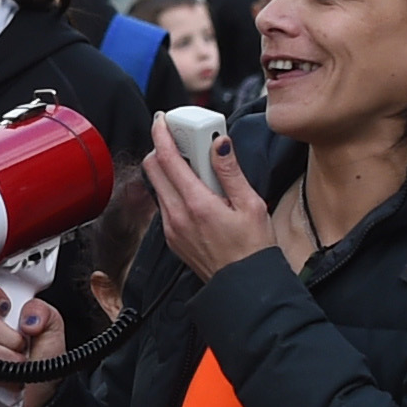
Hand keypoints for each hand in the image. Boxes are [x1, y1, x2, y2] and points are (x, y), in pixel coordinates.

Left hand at [145, 108, 276, 280]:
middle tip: (181, 139)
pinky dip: (172, 189)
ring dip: (168, 170)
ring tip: (196, 167)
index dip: (161, 133)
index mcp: (196, 204)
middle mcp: (176, 216)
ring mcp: (170, 228)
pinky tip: (195, 191)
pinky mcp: (171, 238)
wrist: (244, 287)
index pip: (167, 159)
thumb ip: (230, 171)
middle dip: (161, 148)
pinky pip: (164, 204)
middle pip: (153, 169)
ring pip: (157, 187)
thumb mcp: (251, 205)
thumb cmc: (253, 249)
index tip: (162, 119)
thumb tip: (219, 143)